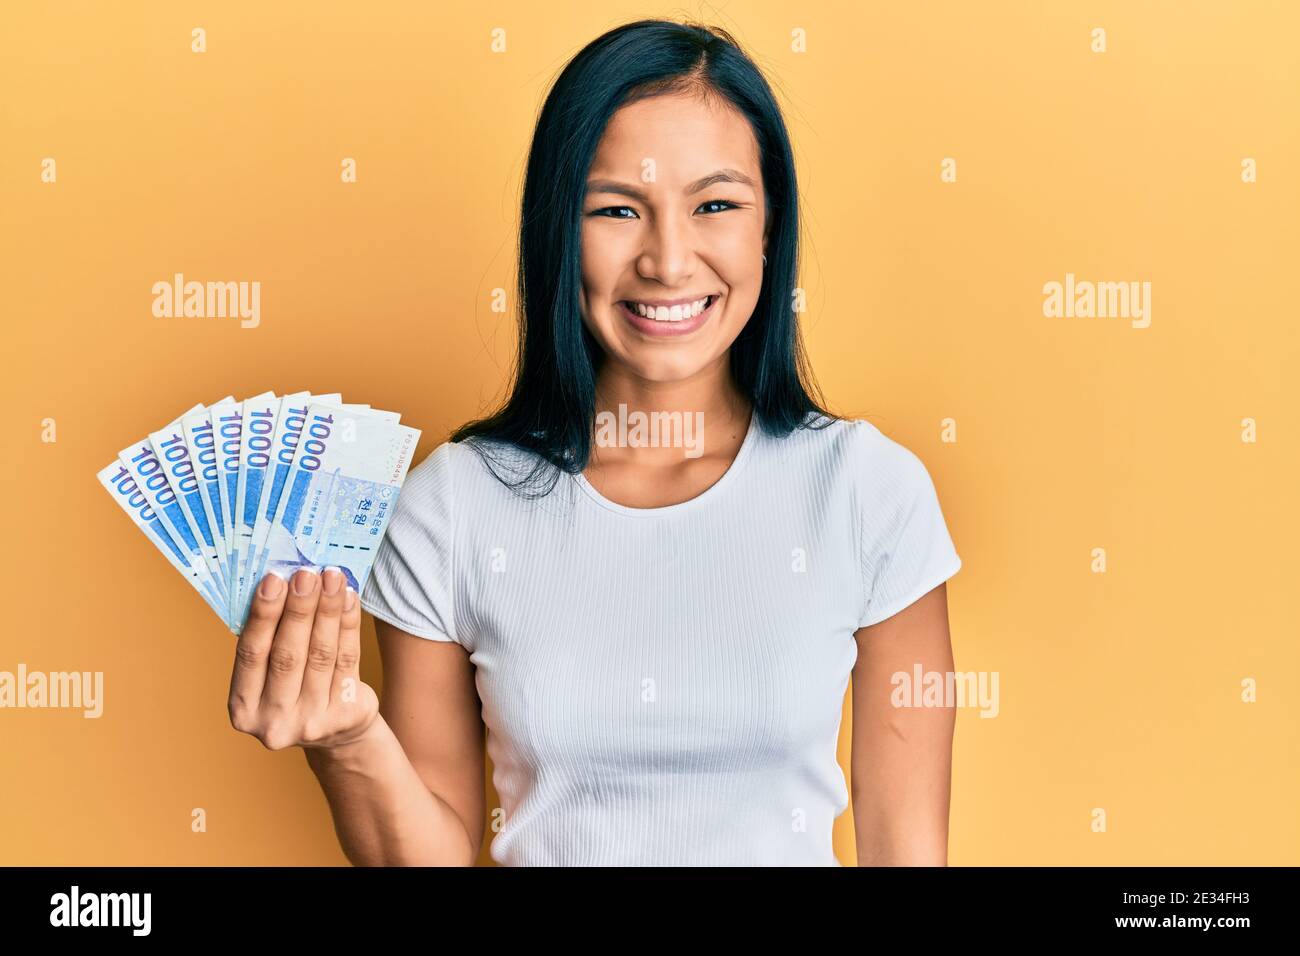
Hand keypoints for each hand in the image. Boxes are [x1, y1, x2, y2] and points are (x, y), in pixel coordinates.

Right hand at [228, 567, 379, 750]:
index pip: (250, 655)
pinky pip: (348, 659)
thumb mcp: (270, 672)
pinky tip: (348, 598)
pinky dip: (349, 624)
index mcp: (243, 707)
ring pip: (321, 654)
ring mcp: (311, 723)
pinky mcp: (344, 716)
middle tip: (307, 574)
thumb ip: (270, 637)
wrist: (337, 731)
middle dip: (299, 609)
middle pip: (287, 655)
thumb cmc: (295, 687)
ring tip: (332, 578)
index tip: (273, 580)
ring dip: (327, 610)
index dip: (263, 616)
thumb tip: (282, 581)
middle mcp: (273, 721)